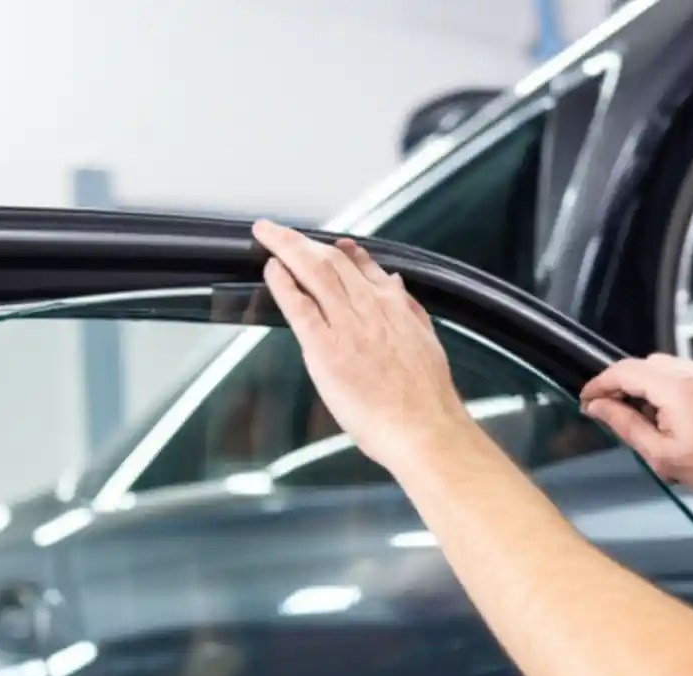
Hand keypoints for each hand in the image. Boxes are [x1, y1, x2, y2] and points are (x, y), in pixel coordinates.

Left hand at [252, 220, 474, 471]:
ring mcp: (347, 325)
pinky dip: (283, 283)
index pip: (362, 266)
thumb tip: (394, 284)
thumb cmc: (426, 400)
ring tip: (266, 235)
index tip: (327, 243)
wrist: (425, 429)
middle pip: (331, 261)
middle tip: (278, 230)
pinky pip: (299, 305)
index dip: (340, 250)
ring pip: (314, 271)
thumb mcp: (425, 341)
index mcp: (395, 307)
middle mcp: (370, 308)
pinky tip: (271, 270)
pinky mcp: (326, 348)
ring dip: (286, 248)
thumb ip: (407, 309)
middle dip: (301, 240)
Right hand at [580, 354, 692, 505]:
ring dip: (644, 386)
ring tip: (645, 421)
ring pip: (662, 367)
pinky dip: (666, 387)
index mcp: (678, 389)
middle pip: (642, 365)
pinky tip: (671, 417)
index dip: (598, 384)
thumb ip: (626, 425)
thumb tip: (597, 406)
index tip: (586, 400)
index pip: (624, 371)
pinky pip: (683, 373)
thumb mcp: (663, 456)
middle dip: (621, 385)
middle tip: (611, 414)